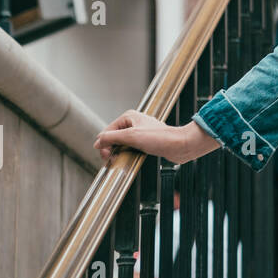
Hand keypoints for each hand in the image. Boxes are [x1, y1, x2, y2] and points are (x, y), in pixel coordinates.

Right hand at [95, 110, 217, 166]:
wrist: (180, 146)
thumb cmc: (160, 138)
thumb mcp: (131, 136)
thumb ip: (111, 138)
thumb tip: (97, 142)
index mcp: (128, 117)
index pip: (107, 131)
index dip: (104, 145)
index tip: (106, 156)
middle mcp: (133, 123)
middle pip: (113, 138)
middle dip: (110, 149)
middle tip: (111, 160)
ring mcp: (139, 132)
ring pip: (121, 144)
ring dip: (118, 153)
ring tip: (120, 160)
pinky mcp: (144, 142)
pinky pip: (130, 149)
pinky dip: (127, 154)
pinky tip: (129, 159)